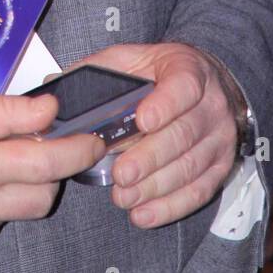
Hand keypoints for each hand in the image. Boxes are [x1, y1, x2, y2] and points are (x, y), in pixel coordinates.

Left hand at [55, 41, 244, 229]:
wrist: (205, 86)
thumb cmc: (160, 73)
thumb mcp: (131, 59)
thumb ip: (96, 70)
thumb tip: (53, 84)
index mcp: (189, 70)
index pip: (183, 86)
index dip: (164, 104)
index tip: (142, 120)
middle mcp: (211, 105)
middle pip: (184, 134)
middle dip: (150, 157)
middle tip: (120, 173)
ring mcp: (219, 138)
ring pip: (190, 166)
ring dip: (155, 186)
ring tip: (124, 196)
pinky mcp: (219, 166)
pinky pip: (199, 191)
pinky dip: (171, 206)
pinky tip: (144, 213)